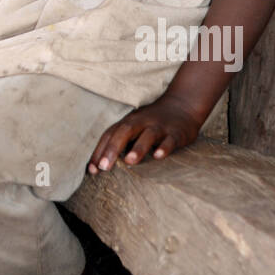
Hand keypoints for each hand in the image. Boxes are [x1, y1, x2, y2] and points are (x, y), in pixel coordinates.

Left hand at [87, 95, 202, 173]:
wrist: (182, 105)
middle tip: (104, 167)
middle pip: (124, 132)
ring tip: (129, 162)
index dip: (99, 151)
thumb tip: (98, 165)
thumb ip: (119, 142)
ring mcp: (159, 127)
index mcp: (128, 122)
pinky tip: (158, 156)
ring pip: (147, 136)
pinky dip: (164, 147)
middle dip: (113, 149)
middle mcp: (141, 122)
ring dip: (138, 148)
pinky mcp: (176, 133)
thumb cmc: (151, 122)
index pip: (110, 135)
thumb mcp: (134, 127)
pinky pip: (170, 140)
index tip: (91, 169)